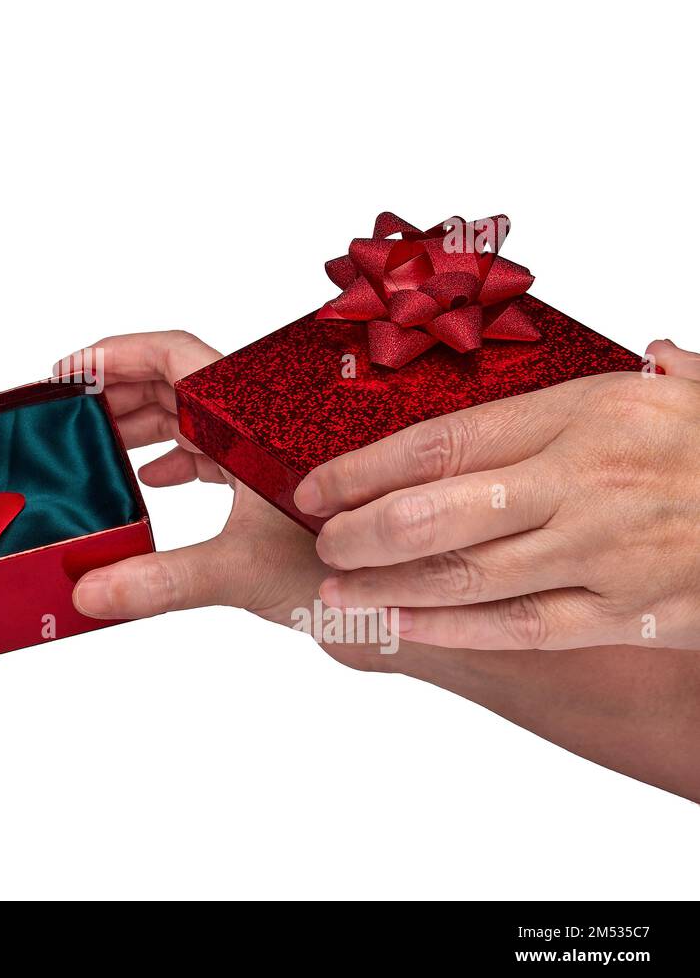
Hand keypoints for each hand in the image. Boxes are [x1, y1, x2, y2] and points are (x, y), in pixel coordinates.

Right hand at [53, 332, 358, 646]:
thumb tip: (91, 590)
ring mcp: (266, 451)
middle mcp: (260, 425)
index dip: (116, 355)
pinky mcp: (272, 482)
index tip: (69, 373)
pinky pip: (211, 451)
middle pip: (175, 382)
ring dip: (142, 424)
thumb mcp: (239, 571)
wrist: (404, 609)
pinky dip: (174, 459)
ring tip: (96, 442)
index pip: (173, 356)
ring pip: (191, 417)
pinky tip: (151, 480)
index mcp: (254, 420)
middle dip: (119, 391)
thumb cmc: (349, 575)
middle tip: (68, 413)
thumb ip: (160, 581)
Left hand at [295, 339, 699, 649]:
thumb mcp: (677, 392)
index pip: (444, 440)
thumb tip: (610, 349)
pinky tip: (399, 623)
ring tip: (335, 589)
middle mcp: (587, 481)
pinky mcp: (629, 612)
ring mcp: (606, 552)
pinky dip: (450, 628)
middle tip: (320, 539)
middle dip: (362, 528)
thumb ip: (614, 378)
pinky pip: (520, 626)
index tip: (314, 483)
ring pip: (470, 576)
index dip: (364, 465)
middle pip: (441, 511)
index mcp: (585, 411)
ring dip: (388, 584)